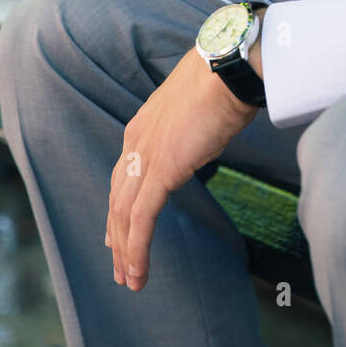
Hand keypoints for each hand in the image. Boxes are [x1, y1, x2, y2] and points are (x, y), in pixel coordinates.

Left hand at [106, 42, 260, 290]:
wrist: (229, 66)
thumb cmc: (224, 78)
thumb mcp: (199, 106)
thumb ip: (192, 124)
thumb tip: (204, 130)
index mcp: (143, 125)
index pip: (123, 175)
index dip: (118, 207)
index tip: (118, 232)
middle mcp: (136, 142)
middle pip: (116, 198)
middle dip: (117, 236)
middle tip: (120, 267)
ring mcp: (145, 156)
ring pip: (123, 215)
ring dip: (125, 252)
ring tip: (130, 280)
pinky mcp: (161, 170)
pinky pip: (141, 220)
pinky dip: (137, 250)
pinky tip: (139, 273)